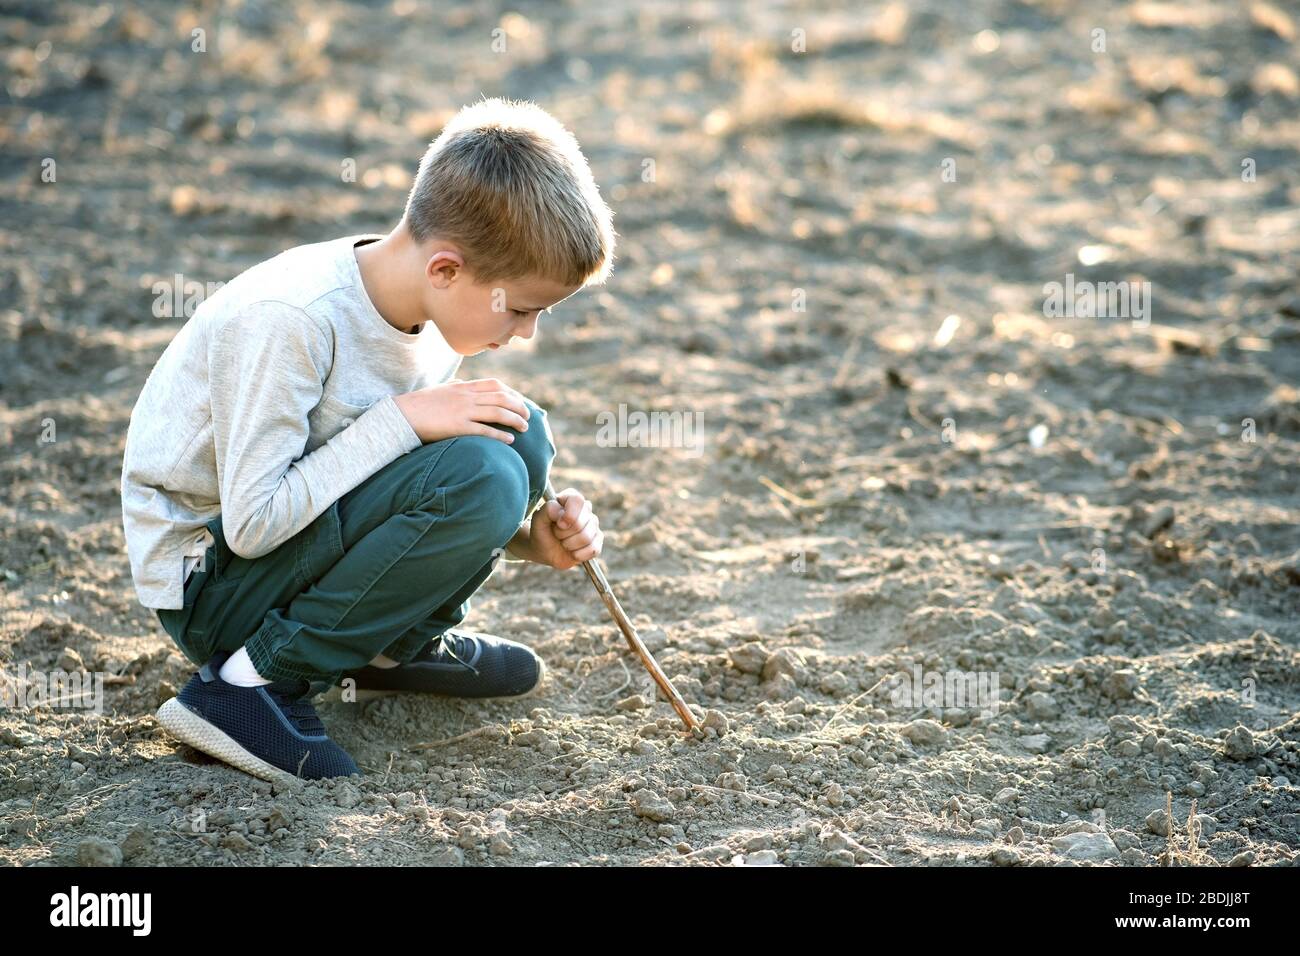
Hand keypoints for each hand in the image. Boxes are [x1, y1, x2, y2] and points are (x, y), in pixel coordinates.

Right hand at [393, 378, 529, 443]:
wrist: (400, 415)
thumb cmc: (418, 404)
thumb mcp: (439, 390)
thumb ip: (453, 386)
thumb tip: (461, 384)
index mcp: (462, 387)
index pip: (494, 385)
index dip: (511, 393)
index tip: (520, 401)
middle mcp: (465, 396)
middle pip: (501, 397)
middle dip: (519, 406)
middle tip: (528, 416)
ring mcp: (462, 411)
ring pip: (497, 412)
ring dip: (515, 419)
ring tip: (524, 428)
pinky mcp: (457, 427)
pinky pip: (484, 430)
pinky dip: (499, 435)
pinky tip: (510, 441)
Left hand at [527, 488, 602, 569]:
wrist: (544, 550)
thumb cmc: (542, 531)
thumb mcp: (538, 519)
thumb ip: (547, 510)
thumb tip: (561, 511)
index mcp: (571, 498)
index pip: (577, 500)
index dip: (569, 514)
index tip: (558, 524)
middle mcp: (585, 510)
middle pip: (580, 523)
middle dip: (563, 533)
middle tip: (556, 534)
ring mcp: (593, 526)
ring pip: (586, 537)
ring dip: (569, 544)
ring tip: (563, 542)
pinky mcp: (597, 542)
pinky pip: (593, 550)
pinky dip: (578, 554)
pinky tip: (571, 552)